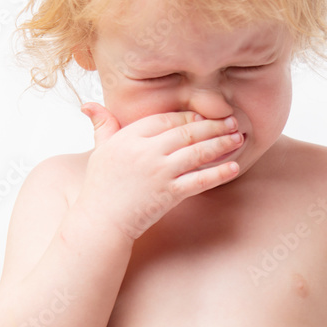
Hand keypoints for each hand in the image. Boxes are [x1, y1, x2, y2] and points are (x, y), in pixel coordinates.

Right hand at [75, 103, 243, 241]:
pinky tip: (233, 167)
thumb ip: (102, 125)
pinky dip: (219, 173)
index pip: (166, 119)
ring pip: (197, 152)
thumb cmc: (100, 186)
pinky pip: (200, 180)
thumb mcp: (100, 150)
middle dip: (213, 125)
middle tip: (232, 121)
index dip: (188, 116)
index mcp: (130, 137)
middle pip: (186, 131)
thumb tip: (88, 104)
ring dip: (221, 144)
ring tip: (238, 138)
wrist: (100, 222)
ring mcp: (159, 172)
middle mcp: (146, 151)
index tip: (204, 116)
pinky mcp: (169, 193)